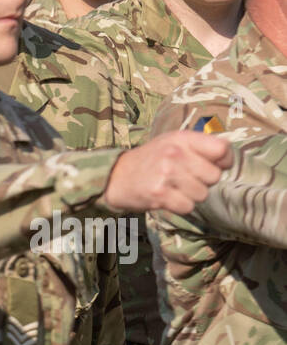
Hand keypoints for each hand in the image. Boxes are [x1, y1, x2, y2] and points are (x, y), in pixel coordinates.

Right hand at [103, 131, 232, 215]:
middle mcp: (175, 154)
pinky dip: (180, 206)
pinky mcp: (159, 194)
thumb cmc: (150, 159)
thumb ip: (200, 146)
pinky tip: (168, 198)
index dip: (224, 161)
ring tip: (175, 189)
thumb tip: (228, 160)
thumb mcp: (173, 142)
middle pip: (214, 176)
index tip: (214, 165)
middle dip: (203, 181)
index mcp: (182, 138)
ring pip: (202, 194)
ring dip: (191, 196)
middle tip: (186, 179)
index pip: (222, 150)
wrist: (115, 176)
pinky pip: (187, 206)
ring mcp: (166, 174)